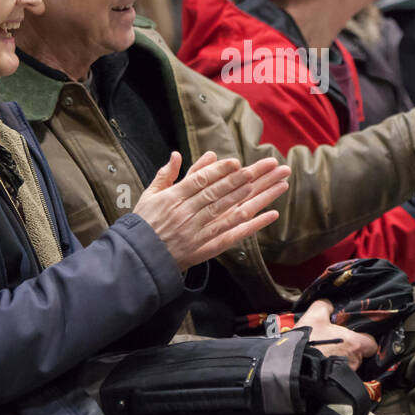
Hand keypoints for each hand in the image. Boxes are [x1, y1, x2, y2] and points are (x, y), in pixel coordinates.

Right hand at [133, 151, 290, 269]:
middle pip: (220, 193)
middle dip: (244, 179)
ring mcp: (198, 232)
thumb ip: (165, 175)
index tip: (237, 162)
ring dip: (255, 197)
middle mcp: (188, 213)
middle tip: (265, 167)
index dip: (220, 172)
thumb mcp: (149, 196)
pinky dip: (253, 225)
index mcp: (173, 198)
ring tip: (275, 184)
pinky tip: (270, 215)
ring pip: (231, 211)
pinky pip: (234, 235)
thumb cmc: (144, 225)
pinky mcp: (207, 248)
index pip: (201, 181)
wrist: (139, 259)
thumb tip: (176, 155)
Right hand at [293, 299, 377, 371]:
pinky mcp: (335, 385)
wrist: (295, 368)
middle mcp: (354, 361)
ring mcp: (345, 374)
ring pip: (348, 367)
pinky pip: (338, 377)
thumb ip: (324, 306)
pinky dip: (332, 373)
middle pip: (358, 355)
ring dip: (340, 362)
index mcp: (354, 343)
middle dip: (348, 351)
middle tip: (335, 345)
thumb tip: (328, 305)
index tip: (353, 338)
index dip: (364, 340)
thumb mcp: (314, 316)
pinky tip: (320, 367)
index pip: (371, 344)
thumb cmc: (309, 341)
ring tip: (325, 357)